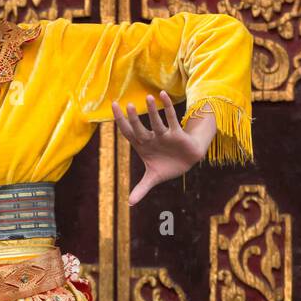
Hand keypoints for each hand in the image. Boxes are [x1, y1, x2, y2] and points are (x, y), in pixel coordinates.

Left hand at [112, 90, 216, 205]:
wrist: (186, 162)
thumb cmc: (166, 165)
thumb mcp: (152, 178)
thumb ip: (141, 189)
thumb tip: (130, 204)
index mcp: (142, 145)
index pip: (127, 132)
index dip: (120, 121)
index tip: (114, 106)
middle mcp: (150, 138)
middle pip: (139, 128)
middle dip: (134, 119)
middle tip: (128, 105)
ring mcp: (163, 135)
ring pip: (156, 122)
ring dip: (153, 111)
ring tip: (148, 98)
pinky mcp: (177, 134)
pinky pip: (172, 119)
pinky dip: (168, 108)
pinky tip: (163, 96)